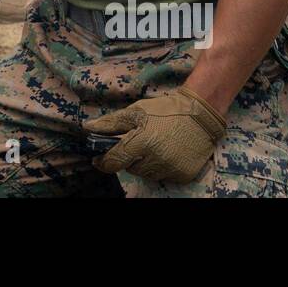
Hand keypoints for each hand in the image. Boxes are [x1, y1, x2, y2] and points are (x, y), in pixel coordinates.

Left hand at [85, 85, 226, 183]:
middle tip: (136, 143)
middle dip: (129, 158)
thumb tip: (88, 128)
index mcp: (142, 142)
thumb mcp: (135, 112)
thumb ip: (111, 123)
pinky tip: (166, 153)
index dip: (103, 162)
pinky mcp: (184, 175)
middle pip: (131, 168)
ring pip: (147, 174)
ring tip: (152, 146)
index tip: (98, 159)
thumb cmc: (164, 111)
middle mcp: (156, 159)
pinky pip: (164, 176)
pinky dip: (161, 168)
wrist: (200, 115)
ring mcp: (171, 169)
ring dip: (144, 163)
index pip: (114, 162)